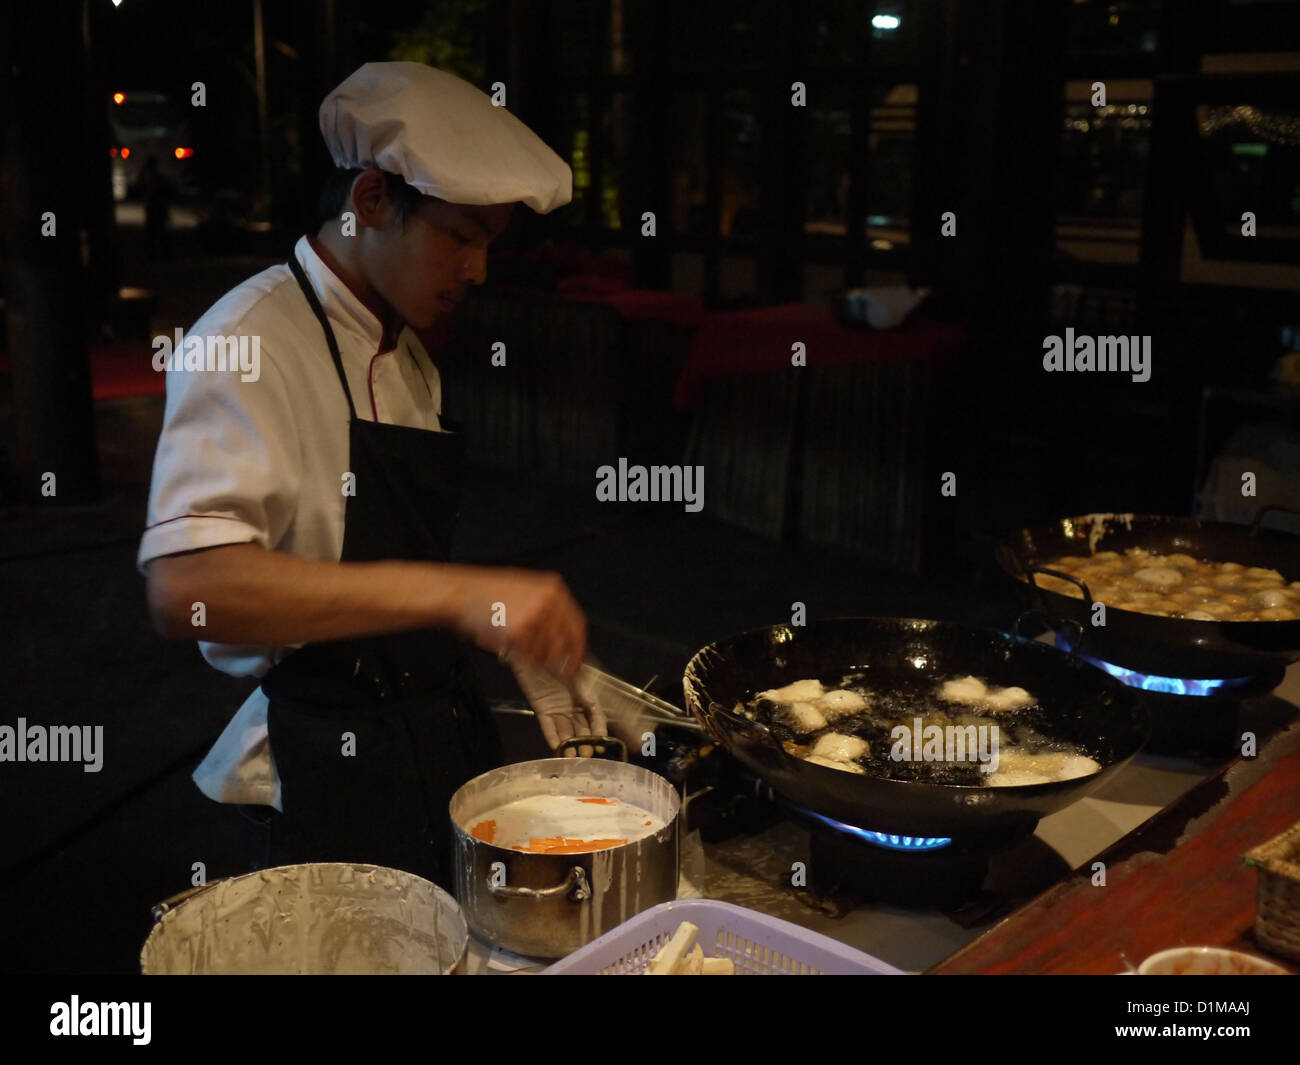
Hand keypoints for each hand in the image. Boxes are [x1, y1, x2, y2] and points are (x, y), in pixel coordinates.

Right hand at [453, 568, 586, 680]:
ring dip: (535, 660)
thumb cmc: (486, 592)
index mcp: (553, 589)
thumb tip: (560, 636)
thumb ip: (546, 608)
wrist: (461, 593)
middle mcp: (548, 602)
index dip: (578, 647)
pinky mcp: (520, 632)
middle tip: (560, 673)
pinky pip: (528, 657)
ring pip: (546, 653)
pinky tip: (508, 648)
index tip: (577, 661)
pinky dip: (521, 659)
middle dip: (563, 662)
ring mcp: (535, 617)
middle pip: (566, 643)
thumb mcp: (525, 589)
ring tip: (519, 650)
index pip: (577, 624)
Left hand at [512, 663, 606, 755]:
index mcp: (586, 696)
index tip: (601, 743)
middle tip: (586, 755)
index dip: (599, 731)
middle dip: (585, 742)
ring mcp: (558, 708)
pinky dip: (552, 736)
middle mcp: (573, 705)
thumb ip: (587, 694)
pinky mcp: (542, 709)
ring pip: (565, 730)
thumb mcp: (578, 675)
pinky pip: (548, 725)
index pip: (596, 717)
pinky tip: (555, 746)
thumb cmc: (560, 658)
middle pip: (581, 728)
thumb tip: (597, 711)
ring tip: (571, 756)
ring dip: (569, 744)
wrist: (534, 651)